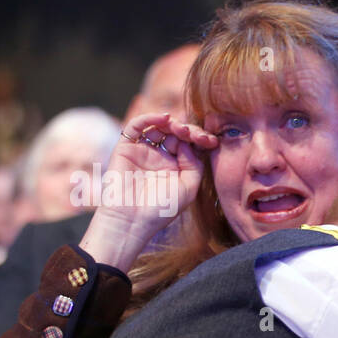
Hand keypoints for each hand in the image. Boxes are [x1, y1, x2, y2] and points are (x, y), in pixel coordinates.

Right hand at [79, 112, 218, 271]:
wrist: (132, 219)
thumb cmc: (161, 209)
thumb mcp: (188, 188)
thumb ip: (194, 164)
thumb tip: (187, 143)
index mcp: (177, 167)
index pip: (190, 145)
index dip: (200, 139)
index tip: (210, 141)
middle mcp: (161, 157)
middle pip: (176, 133)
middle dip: (188, 130)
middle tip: (193, 135)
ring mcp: (144, 151)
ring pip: (158, 127)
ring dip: (172, 123)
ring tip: (180, 129)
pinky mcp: (126, 148)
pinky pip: (136, 126)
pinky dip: (150, 118)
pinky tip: (164, 119)